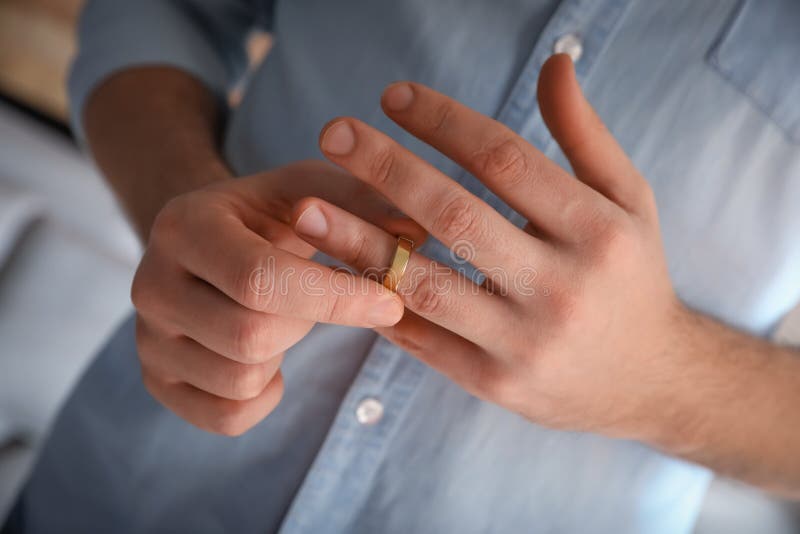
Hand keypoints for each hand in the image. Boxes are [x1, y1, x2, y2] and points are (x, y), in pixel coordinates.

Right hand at [133, 160, 423, 434]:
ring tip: (284, 315)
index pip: (259, 278)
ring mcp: (147, 339)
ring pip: (240, 379)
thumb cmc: (273, 215)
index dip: (334, 299)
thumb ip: (363, 201)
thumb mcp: (313, 189)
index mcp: (185, 225)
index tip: (389, 303)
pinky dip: (266, 395)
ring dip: (286, 354)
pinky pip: (227, 416)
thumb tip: (420, 230)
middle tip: (326, 298)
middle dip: (309, 324)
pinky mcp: (158, 381)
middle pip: (251, 336)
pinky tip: (270, 355)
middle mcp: (149, 283)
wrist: (213, 242)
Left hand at [292, 55, 692, 444]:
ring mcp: (525, 342)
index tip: (392, 96)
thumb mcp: (628, 201)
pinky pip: (422, 338)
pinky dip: (378, 301)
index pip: (506, 159)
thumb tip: (555, 61)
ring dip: (358, 243)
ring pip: (426, 283)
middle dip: (387, 169)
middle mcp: (561, 287)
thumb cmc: (630, 276)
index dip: (443, 121)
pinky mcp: (496, 384)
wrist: (649, 381)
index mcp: (597, 230)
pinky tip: (338, 271)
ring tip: (305, 212)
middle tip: (333, 132)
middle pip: (457, 216)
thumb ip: (585, 134)